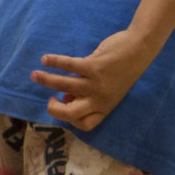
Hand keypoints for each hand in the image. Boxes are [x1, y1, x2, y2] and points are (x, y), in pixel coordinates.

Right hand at [30, 29, 156, 133]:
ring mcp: (97, 83)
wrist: (140, 50)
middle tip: (49, 100)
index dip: (70, 119)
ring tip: (34, 75)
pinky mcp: (94, 66)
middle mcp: (100, 99)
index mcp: (105, 107)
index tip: (65, 105)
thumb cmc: (122, 70)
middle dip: (54, 110)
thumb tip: (66, 97)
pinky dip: (54, 62)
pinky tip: (45, 59)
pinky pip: (68, 66)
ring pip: (64, 85)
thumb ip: (90, 96)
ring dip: (45, 80)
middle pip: (71, 114)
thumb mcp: (110, 90)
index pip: (85, 124)